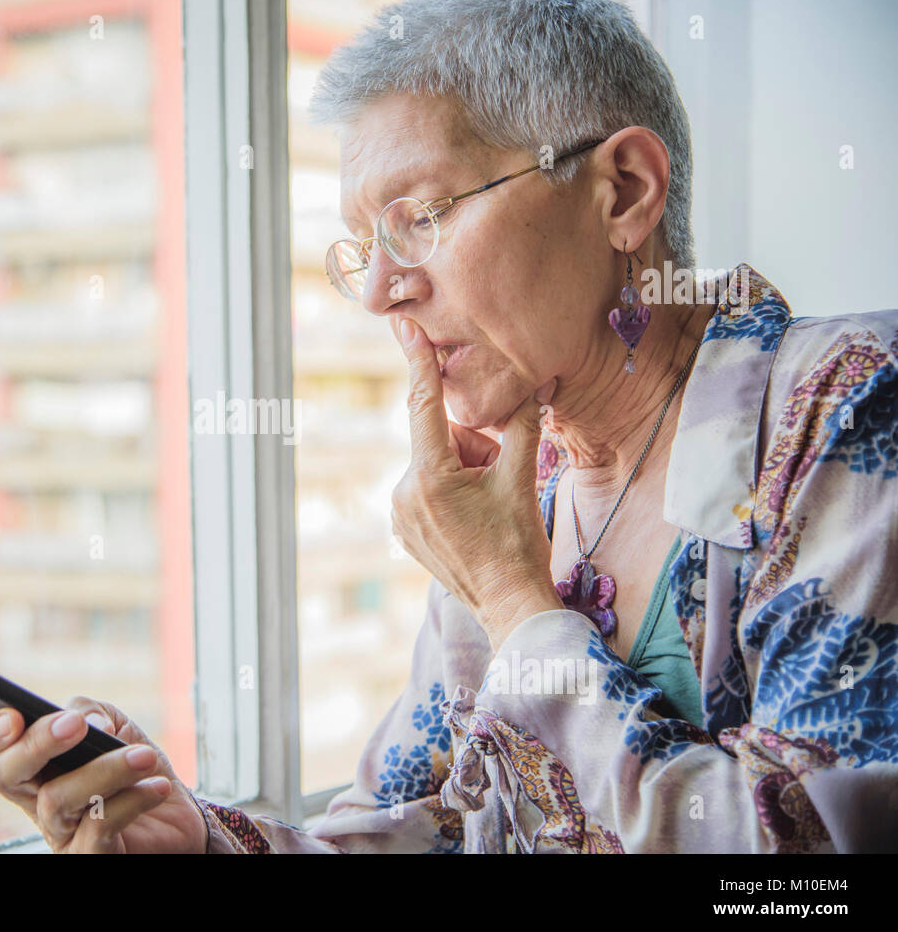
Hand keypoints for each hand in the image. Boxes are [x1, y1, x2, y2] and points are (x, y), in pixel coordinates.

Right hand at [0, 697, 207, 852]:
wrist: (180, 815)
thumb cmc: (138, 768)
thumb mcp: (116, 726)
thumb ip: (91, 711)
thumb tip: (83, 721)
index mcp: (34, 767)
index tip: (13, 715)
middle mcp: (36, 801)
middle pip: (4, 776)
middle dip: (35, 744)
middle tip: (75, 725)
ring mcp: (59, 833)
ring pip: (57, 798)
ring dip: (105, 769)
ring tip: (144, 757)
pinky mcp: (87, 856)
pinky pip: (98, 825)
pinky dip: (132, 799)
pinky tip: (157, 786)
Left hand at [389, 316, 562, 646]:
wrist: (508, 603)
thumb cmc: (518, 543)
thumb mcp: (523, 478)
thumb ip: (521, 425)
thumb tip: (531, 382)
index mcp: (429, 476)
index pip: (423, 405)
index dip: (418, 363)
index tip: (404, 328)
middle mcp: (404, 492)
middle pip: (440, 440)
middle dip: (472, 448)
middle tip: (499, 480)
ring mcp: (400, 515)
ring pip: (435, 465)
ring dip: (463, 472)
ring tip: (488, 507)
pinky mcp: (403, 530)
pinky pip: (426, 490)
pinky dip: (451, 493)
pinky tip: (473, 521)